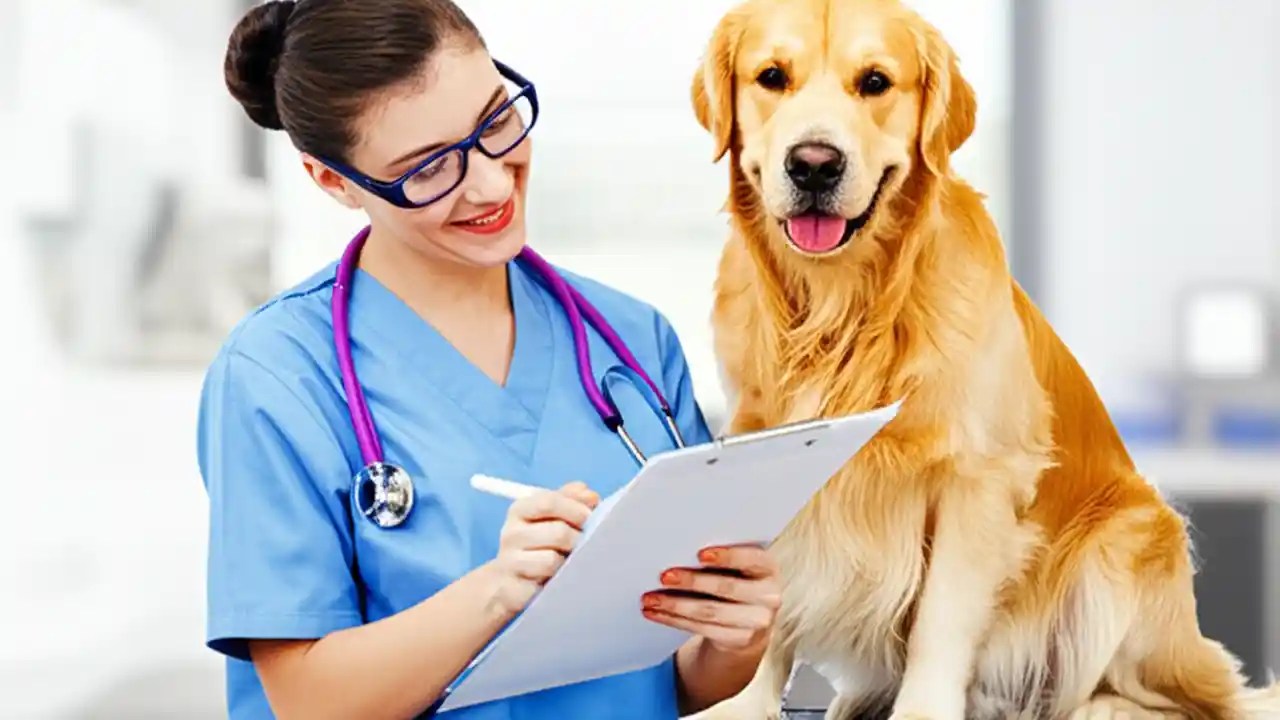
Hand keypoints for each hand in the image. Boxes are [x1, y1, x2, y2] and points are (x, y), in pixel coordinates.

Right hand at [484, 481, 598, 618]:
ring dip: (569, 562)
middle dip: (579, 539)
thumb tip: (590, 495)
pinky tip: (560, 578)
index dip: (576, 509)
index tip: (590, 517)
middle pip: (559, 532)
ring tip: (570, 562)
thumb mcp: (552, 517)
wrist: (507, 584)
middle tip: (587, 545)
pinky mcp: (513, 588)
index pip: (550, 501)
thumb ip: (571, 500)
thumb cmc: (537, 545)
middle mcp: (511, 533)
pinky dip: (559, 580)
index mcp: (520, 510)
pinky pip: (546, 583)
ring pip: (553, 558)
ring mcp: (509, 561)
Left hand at [641, 544, 781, 653]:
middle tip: (664, 576)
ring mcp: (758, 622)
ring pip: (710, 612)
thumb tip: (677, 546)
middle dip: (692, 581)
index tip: (699, 553)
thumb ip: (719, 555)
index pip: (751, 558)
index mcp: (768, 567)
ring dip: (676, 605)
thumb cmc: (734, 579)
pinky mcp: (741, 641)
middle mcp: (769, 595)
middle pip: (727, 587)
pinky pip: (703, 629)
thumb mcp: (737, 566)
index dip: (727, 556)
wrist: (748, 621)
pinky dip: (675, 620)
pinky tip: (656, 613)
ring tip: (651, 598)